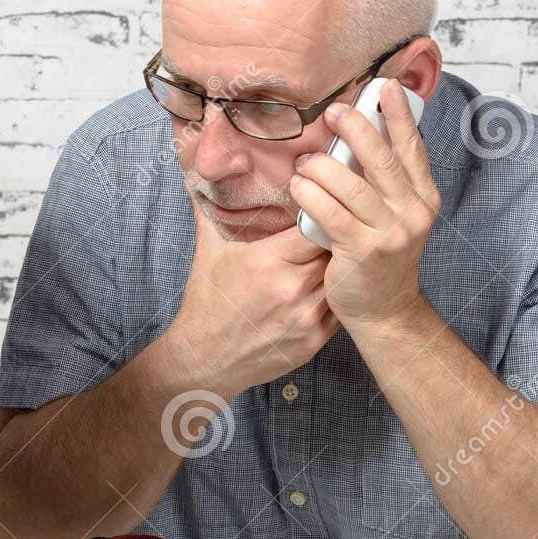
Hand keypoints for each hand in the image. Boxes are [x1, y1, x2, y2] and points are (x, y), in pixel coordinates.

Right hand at [163, 201, 338, 396]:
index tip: (319, 212)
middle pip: (332, 252)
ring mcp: (306, 317)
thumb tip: (198, 177)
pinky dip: (335, 298)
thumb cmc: (207, 306)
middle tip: (333, 232)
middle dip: (332, 241)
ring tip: (336, 261)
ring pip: (339, 281)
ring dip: (337, 270)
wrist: (205, 360)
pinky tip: (328, 290)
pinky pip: (338, 310)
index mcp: (267, 262)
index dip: (320, 217)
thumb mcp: (208, 255)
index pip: (314, 227)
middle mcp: (291, 289)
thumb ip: (210, 213)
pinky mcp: (314, 341)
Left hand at [288, 79, 440, 331]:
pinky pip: (330, 211)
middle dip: (356, 129)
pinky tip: (298, 186)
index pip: (412, 149)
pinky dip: (310, 194)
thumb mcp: (395, 217)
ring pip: (350, 185)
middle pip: (382, 160)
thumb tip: (357, 137)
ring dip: (321, 166)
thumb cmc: (382, 256)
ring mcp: (389, 233)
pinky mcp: (362, 250)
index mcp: (423, 198)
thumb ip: (384, 183)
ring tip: (304, 161)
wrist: (384, 310)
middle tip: (333, 111)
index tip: (385, 87)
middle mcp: (412, 213)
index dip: (399, 116)